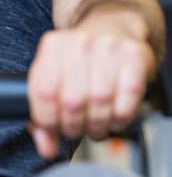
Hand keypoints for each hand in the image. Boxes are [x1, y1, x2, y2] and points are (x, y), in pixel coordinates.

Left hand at [27, 15, 155, 158]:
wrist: (113, 29)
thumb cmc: (80, 62)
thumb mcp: (54, 79)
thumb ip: (42, 115)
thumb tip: (45, 147)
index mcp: (52, 46)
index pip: (43, 92)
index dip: (48, 121)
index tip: (54, 130)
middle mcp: (78, 43)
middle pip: (71, 101)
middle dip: (74, 126)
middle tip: (78, 130)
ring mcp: (107, 47)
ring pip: (100, 102)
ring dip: (98, 126)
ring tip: (96, 127)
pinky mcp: (134, 56)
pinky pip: (127, 98)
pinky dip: (120, 118)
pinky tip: (115, 118)